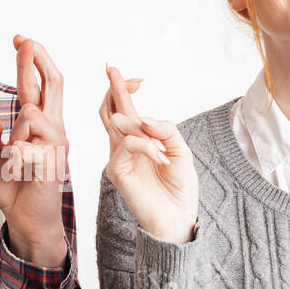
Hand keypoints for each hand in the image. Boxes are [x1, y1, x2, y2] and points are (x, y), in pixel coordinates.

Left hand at [0, 35, 68, 268]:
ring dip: (25, 122)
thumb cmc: (13, 187)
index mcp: (34, 124)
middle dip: (39, 61)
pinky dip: (19, 155)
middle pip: (52, 86)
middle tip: (26, 41)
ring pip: (41, 116)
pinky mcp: (54, 166)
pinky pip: (35, 151)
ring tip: (15, 135)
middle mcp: (49, 129)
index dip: (28, 61)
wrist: (27, 220)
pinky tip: (14, 163)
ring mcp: (55, 146)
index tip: (20, 38)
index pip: (33, 85)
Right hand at [99, 63, 198, 244]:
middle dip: (114, 88)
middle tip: (114, 70)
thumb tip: (144, 117)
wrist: (177, 218)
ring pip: (118, 123)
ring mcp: (118, 158)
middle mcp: (124, 147)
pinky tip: (159, 157)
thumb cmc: (179, 188)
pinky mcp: (116, 170)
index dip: (121, 88)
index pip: (124, 109)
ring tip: (163, 152)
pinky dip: (146, 146)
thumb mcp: (180, 151)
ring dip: (145, 130)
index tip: (128, 75)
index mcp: (140, 141)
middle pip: (109, 110)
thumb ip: (165, 130)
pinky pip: (127, 144)